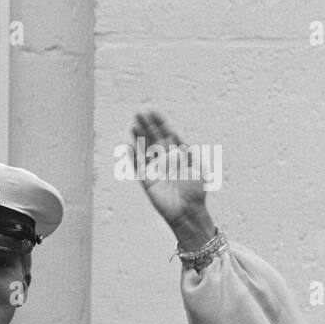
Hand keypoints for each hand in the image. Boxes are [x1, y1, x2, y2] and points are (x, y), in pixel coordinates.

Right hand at [131, 110, 214, 247]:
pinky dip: (134, 156)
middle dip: (147, 126)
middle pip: (153, 139)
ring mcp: (155, 170)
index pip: (167, 134)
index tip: (153, 111)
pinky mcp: (147, 181)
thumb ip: (185, 152)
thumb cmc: (195, 191)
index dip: (160, 123)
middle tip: (139, 112)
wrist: (189, 212)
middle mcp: (165, 160)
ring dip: (139, 137)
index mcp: (177, 155)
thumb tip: (175, 136)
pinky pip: (139, 167)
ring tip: (133, 124)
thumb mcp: (195, 168)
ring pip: (145, 150)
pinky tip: (129, 145)